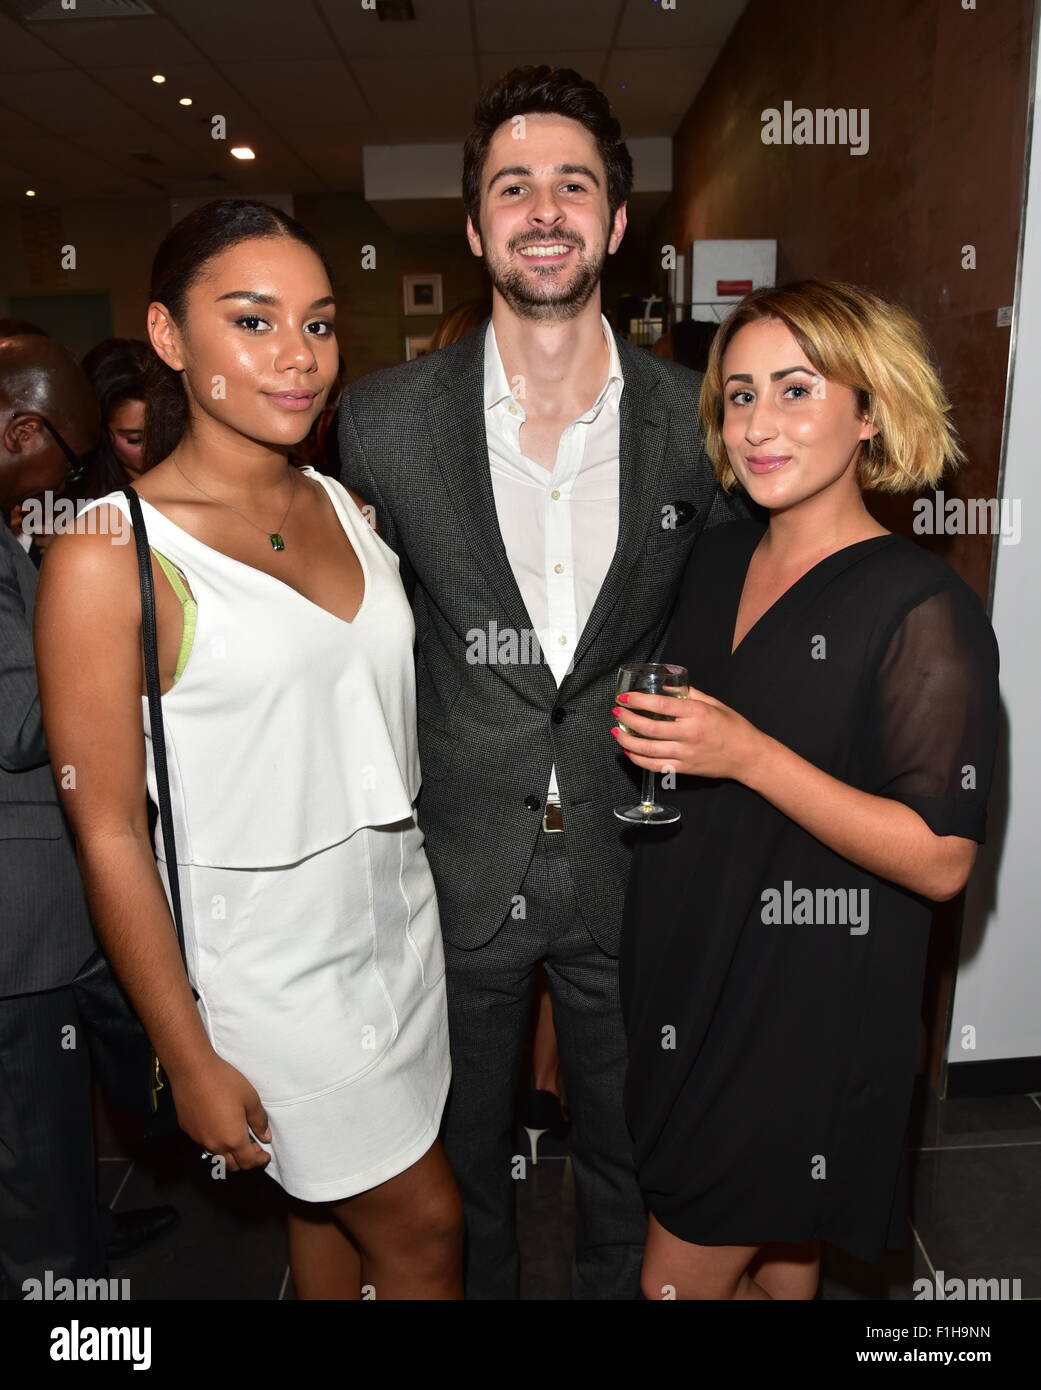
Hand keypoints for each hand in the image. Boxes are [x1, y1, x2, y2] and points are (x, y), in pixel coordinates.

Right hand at [168, 1052, 271, 1172]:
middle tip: (253, 1147)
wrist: (192, 1071)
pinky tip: (219, 1126)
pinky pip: (204, 1142)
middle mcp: (214, 1145)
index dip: (259, 1161)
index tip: (265, 1155)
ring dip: (229, 1153)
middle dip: (244, 1161)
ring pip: (216, 1155)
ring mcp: (198, 1139)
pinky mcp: (187, 1130)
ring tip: (237, 1137)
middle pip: (231, 1165)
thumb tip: (265, 1137)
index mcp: (233, 1139)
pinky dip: (215, 1141)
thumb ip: (259, 1121)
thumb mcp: (250, 1099)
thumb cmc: (225, 1083)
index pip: (248, 1162)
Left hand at [610, 686, 765, 783]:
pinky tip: (630, 751)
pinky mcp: (684, 769)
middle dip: (628, 719)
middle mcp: (689, 734)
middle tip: (617, 712)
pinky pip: (655, 766)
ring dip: (627, 741)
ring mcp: (686, 754)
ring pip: (648, 749)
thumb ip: (688, 694)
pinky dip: (639, 759)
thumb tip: (664, 687)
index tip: (625, 698)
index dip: (639, 701)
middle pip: (649, 728)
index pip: (660, 706)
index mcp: (697, 714)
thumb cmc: (733, 727)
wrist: (748, 756)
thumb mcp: (714, 703)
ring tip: (617, 731)